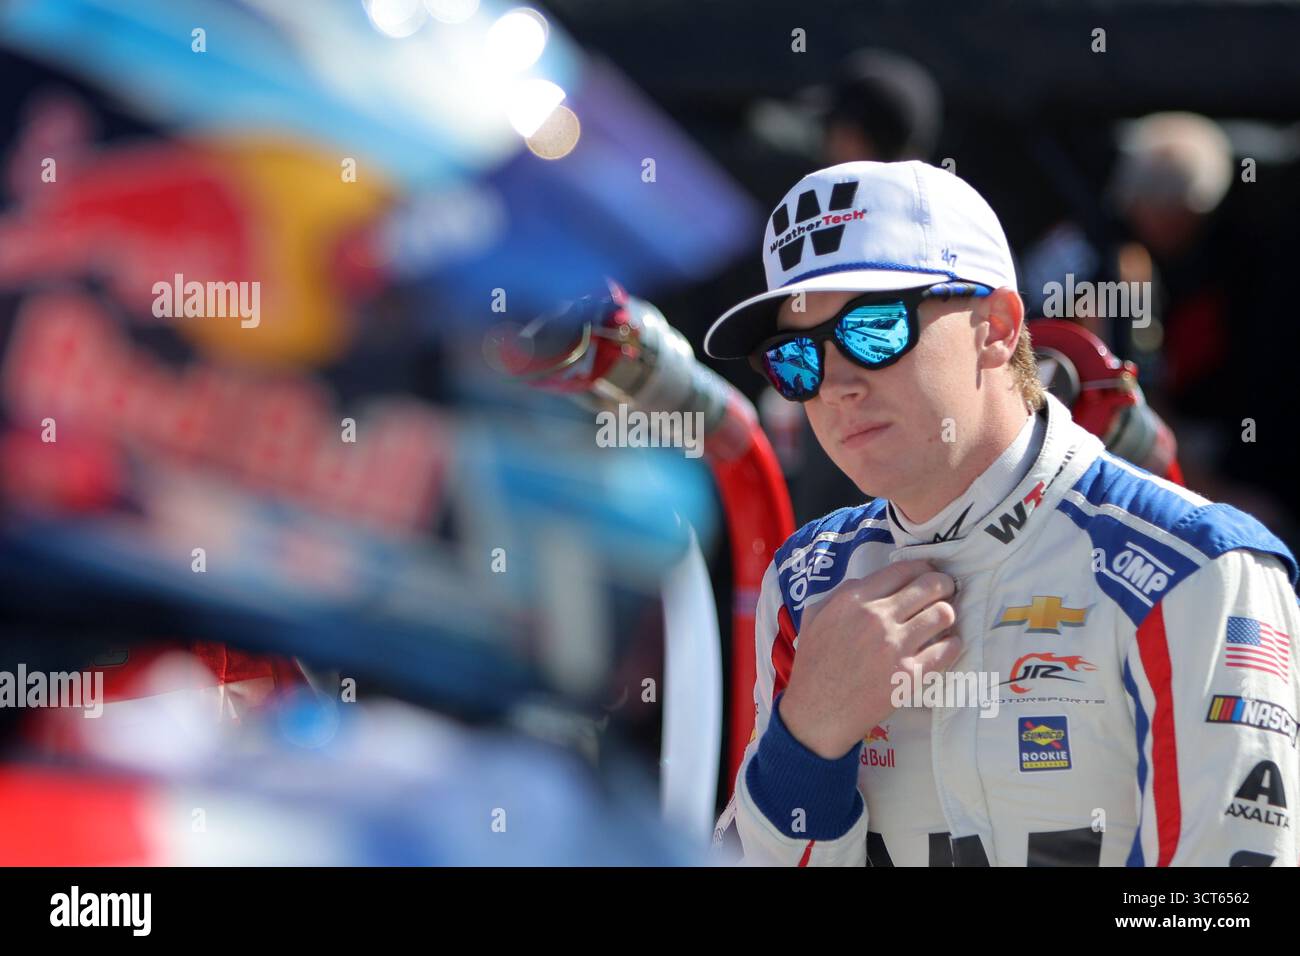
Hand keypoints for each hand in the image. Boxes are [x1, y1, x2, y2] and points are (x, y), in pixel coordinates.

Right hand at [778, 559, 961, 758]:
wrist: (818, 712)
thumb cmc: (814, 663)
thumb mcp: (816, 615)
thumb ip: (843, 593)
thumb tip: (875, 582)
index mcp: (854, 600)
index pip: (903, 569)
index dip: (923, 567)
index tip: (929, 573)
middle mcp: (878, 617)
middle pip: (930, 585)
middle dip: (944, 584)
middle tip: (946, 591)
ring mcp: (896, 646)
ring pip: (944, 614)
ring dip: (948, 613)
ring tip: (945, 619)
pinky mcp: (910, 674)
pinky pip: (947, 650)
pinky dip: (952, 644)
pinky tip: (947, 644)